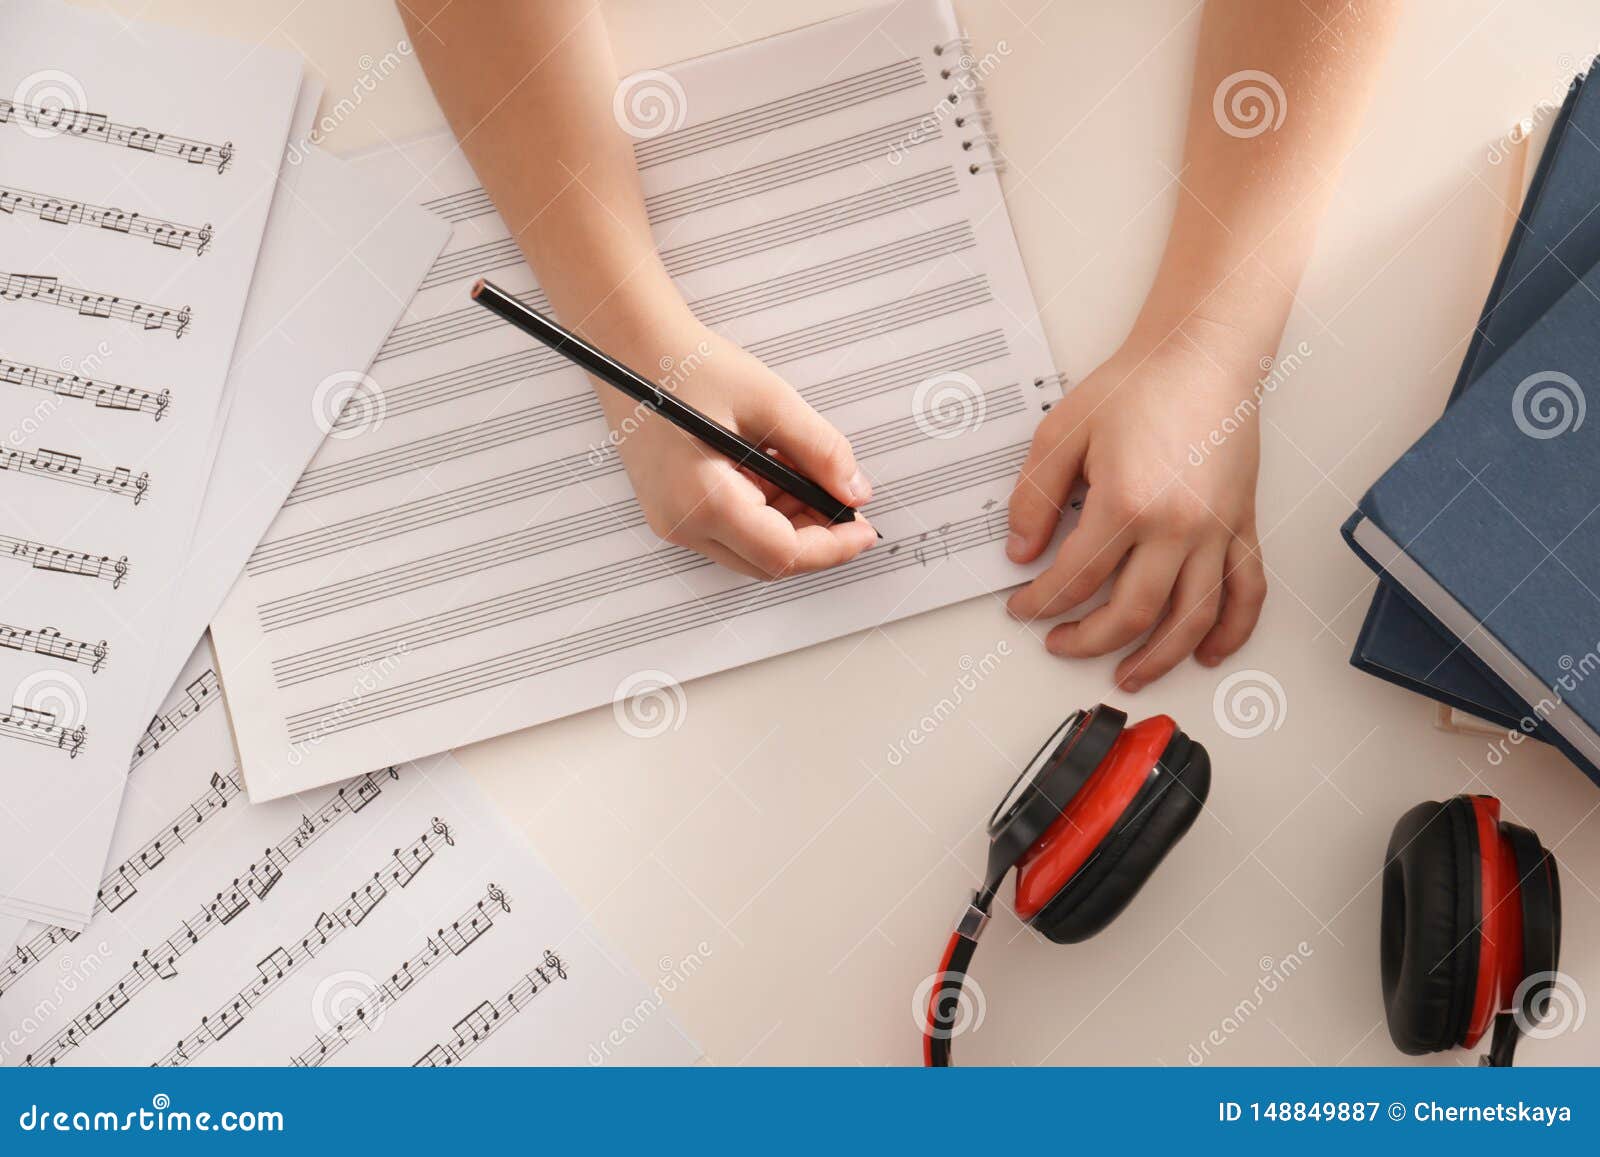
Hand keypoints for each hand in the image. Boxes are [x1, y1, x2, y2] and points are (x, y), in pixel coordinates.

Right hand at [599, 311, 876, 579]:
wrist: (632, 348)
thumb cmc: (686, 366)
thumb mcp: (769, 401)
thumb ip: (819, 450)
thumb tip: (853, 489)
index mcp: (703, 500)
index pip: (783, 554)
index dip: (832, 547)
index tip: (863, 529)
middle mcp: (681, 523)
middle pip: (767, 561)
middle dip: (815, 535)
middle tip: (844, 499)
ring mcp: (672, 521)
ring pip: (750, 549)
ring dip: (790, 522)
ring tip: (805, 471)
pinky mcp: (672, 510)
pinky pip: (730, 530)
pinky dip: (764, 511)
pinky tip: (775, 470)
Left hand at [1003, 325, 1267, 689]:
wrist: (1202, 356)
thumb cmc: (1137, 387)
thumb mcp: (1062, 433)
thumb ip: (1034, 496)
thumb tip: (1020, 552)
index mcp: (1127, 504)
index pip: (1076, 580)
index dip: (1041, 602)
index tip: (1023, 606)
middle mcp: (1178, 527)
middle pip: (1132, 613)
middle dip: (1089, 641)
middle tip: (1060, 644)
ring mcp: (1216, 530)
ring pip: (1191, 618)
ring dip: (1159, 658)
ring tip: (1128, 676)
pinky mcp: (1242, 525)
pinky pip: (1246, 591)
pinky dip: (1231, 631)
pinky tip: (1206, 653)